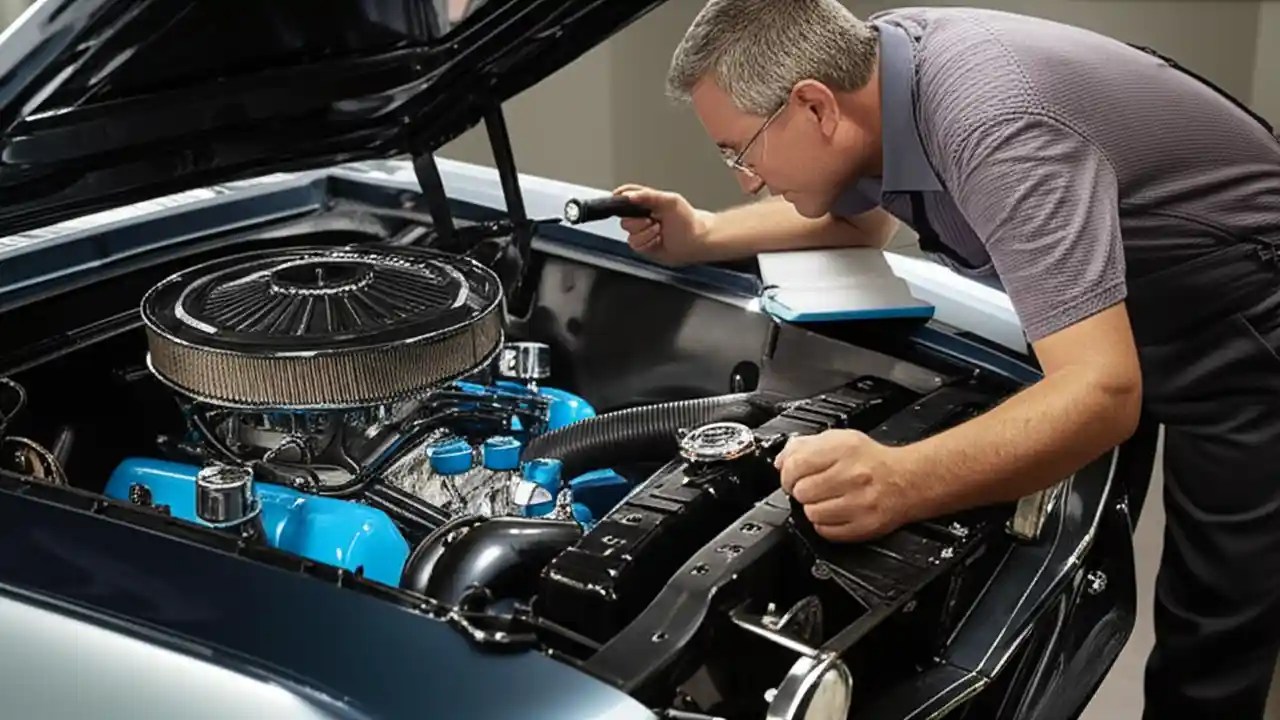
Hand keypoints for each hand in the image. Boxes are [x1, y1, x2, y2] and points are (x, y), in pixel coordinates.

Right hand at [612, 183, 715, 265]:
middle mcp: (642, 217)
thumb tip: (629, 196)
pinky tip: (658, 240)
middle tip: (653, 221)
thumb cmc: (688, 219)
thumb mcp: (669, 200)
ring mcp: (643, 233)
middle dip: (638, 222)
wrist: (697, 241)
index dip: (621, 200)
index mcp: (646, 202)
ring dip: (645, 234)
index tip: (623, 203)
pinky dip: (647, 243)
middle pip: (624, 219)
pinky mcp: (644, 247)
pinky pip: (635, 246)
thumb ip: (647, 195)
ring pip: (629, 234)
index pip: (625, 196)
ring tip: (659, 231)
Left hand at [775, 429, 917, 541]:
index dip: (787, 474)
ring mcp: (860, 502)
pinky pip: (826, 532)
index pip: (795, 465)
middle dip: (802, 491)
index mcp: (844, 449)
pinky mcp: (864, 526)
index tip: (792, 477)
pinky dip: (825, 524)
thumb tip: (780, 461)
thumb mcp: (839, 439)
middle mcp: (853, 474)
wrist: (907, 481)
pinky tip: (834, 512)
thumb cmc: (871, 461)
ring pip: (811, 513)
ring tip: (825, 500)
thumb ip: (804, 446)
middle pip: (801, 491)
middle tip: (812, 488)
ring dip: (813, 508)